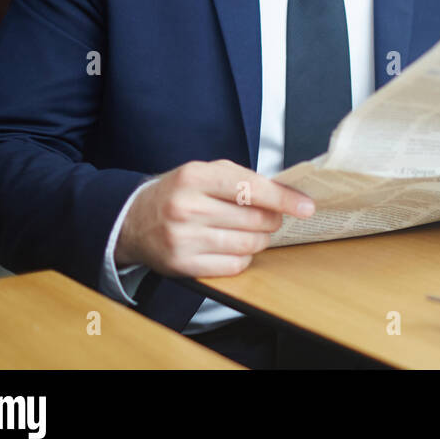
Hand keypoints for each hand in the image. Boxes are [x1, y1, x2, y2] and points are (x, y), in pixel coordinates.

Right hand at [114, 159, 315, 276]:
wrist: (133, 219)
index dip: (285, 199)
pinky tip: (235, 246)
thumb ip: (244, 179)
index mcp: (195, 177)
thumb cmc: (179, 193)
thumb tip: (286, 194)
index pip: (252, 189)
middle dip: (272, 220)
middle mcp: (187, 208)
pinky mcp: (182, 264)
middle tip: (270, 217)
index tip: (306, 206)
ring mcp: (183, 239)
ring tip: (253, 231)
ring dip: (261, 239)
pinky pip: (234, 265)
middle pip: (255, 219)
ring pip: (248, 244)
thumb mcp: (205, 172)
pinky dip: (244, 257)